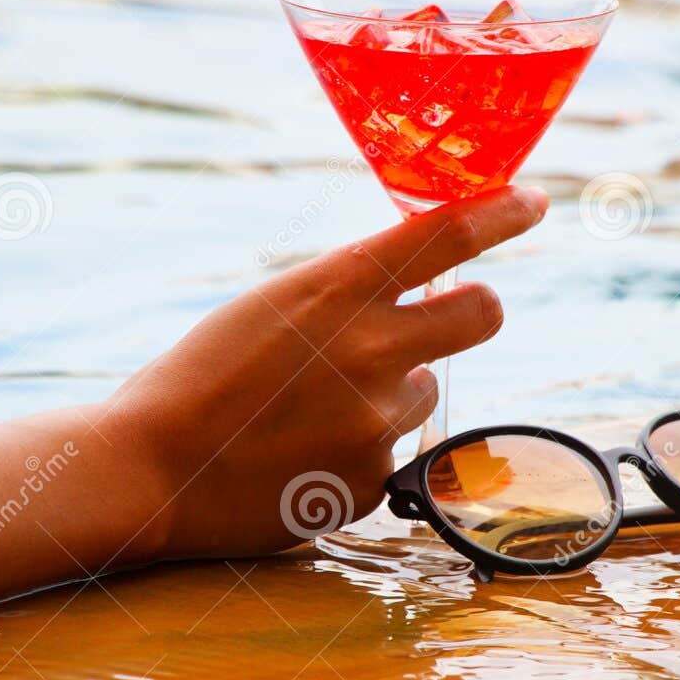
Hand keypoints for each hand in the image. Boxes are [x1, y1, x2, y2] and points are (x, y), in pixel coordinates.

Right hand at [102, 184, 548, 560]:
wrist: (149, 471)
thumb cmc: (198, 379)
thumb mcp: (270, 306)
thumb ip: (344, 295)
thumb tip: (410, 287)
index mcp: (336, 288)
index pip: (447, 234)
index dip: (501, 211)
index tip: (529, 200)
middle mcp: (371, 349)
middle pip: (483, 313)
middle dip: (474, 306)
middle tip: (452, 310)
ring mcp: (378, 420)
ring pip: (422, 388)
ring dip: (387, 391)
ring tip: (311, 409)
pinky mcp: (373, 479)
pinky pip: (390, 449)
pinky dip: (355, 447)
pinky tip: (299, 453)